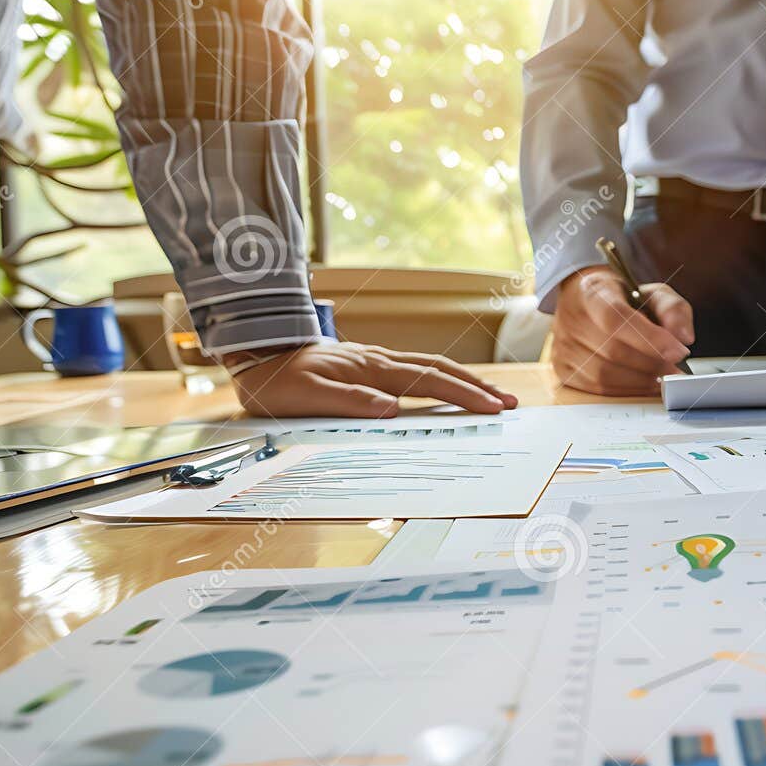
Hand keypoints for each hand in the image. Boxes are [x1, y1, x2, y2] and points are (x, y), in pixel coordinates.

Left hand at [229, 341, 518, 417]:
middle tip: (509, 403)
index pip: (429, 382)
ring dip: (463, 382)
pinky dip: (441, 379)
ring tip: (490, 396)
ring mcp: (375, 361)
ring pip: (430, 368)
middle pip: (439, 371)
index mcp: (371, 370)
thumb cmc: (277, 382)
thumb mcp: (306, 397)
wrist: (256, 353)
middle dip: (477, 387)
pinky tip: (447, 388)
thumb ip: (349, 402)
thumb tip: (391, 411)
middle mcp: (379, 361)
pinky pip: (416, 371)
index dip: (464, 395)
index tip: (493, 407)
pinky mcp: (368, 365)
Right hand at [550, 266, 693, 395]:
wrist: (585, 300)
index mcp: (593, 292)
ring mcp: (563, 345)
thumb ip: (673, 309)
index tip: (678, 351)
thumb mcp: (652, 292)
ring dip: (641, 380)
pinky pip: (597, 389)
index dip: (649, 338)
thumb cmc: (622, 298)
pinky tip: (643, 383)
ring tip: (662, 375)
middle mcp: (571, 318)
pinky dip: (626, 390)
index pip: (616, 318)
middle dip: (651, 362)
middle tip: (675, 366)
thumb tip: (684, 337)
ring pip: (605, 374)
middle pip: (613, 350)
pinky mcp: (564, 368)